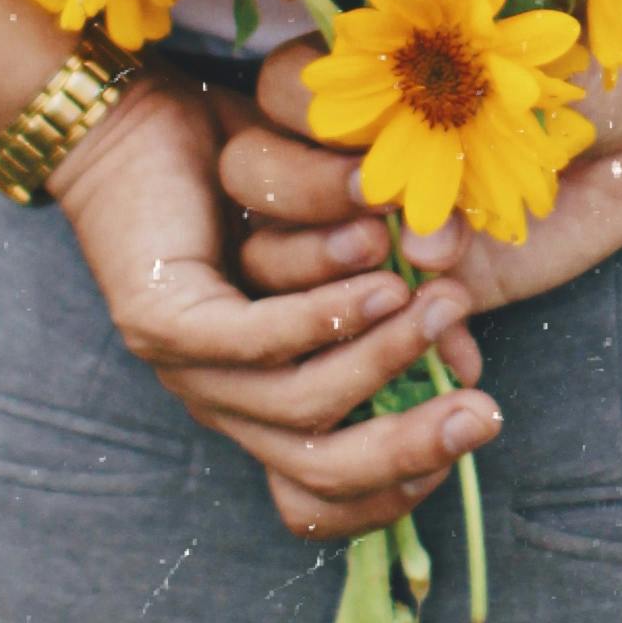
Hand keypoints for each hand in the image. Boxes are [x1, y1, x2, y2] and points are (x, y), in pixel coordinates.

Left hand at [48, 75, 494, 544]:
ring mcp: (184, 371)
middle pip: (320, 471)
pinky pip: (256, 341)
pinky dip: (326, 317)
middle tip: (482, 415)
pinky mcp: (160, 323)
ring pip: (299, 405)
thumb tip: (466, 373)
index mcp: (260, 404)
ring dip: (382, 359)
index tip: (468, 435)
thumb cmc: (247, 189)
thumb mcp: (344, 261)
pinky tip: (380, 283)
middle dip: (411, 450)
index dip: (399, 486)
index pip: (322, 497)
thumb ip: (398, 315)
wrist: (139, 125)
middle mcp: (223, 403)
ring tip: (438, 308)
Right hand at [221, 19, 621, 320]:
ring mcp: (382, 222)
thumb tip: (423, 245)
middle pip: (256, 181)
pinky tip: (462, 358)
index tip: (362, 148)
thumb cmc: (588, 60)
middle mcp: (355, 148)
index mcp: (366, 71)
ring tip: (418, 297)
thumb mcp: (523, 61)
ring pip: (289, 266)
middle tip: (378, 231)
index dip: (304, 122)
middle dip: (307, 211)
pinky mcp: (432, 281)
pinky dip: (412, 354)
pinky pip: (380, 332)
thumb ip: (458, 125)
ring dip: (339, 293)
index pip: (280, 90)